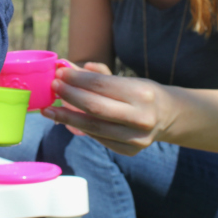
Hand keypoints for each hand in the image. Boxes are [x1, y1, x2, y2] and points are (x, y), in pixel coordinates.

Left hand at [41, 63, 164, 155]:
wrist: (168, 116)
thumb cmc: (141, 92)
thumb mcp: (125, 79)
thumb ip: (95, 74)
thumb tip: (65, 66)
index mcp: (142, 94)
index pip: (101, 85)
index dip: (77, 79)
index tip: (59, 73)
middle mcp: (141, 118)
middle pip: (95, 107)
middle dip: (69, 95)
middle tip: (53, 87)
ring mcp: (136, 138)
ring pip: (93, 127)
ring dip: (67, 117)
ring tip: (50, 109)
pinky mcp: (130, 151)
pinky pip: (98, 138)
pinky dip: (81, 128)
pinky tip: (67, 120)